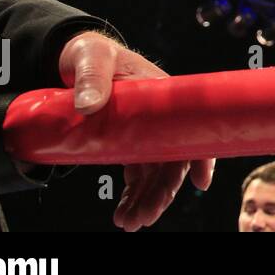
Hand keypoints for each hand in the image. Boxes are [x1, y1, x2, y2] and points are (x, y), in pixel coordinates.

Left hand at [58, 31, 215, 230]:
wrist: (73, 57)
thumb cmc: (91, 52)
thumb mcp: (91, 58)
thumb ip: (91, 78)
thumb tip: (89, 104)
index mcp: (162, 96)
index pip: (191, 129)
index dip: (201, 156)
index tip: (200, 182)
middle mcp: (160, 118)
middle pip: (172, 161)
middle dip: (163, 193)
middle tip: (144, 217)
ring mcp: (145, 132)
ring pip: (155, 173)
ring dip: (147, 200)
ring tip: (128, 222)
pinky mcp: (128, 142)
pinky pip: (138, 174)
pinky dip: (133, 195)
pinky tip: (123, 212)